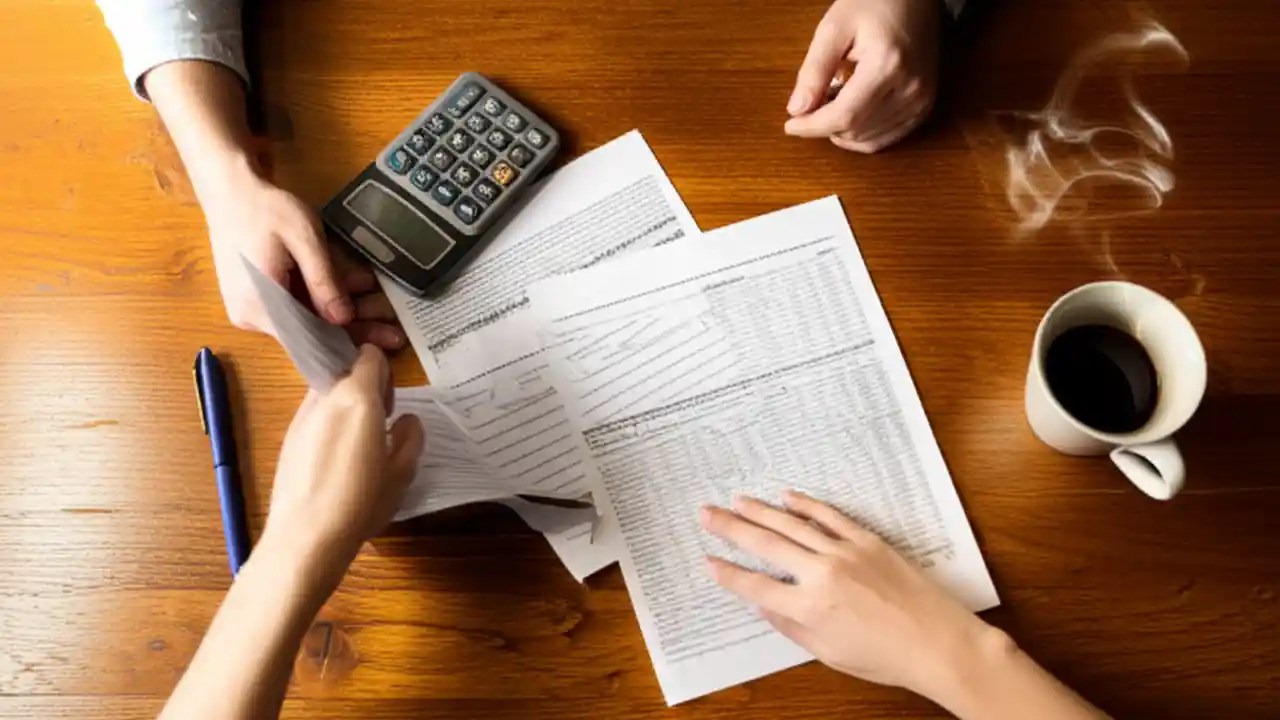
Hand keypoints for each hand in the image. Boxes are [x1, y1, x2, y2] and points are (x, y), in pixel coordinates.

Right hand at [202, 167, 405, 348]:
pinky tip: (353, 290)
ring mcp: (249, 312)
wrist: (229, 193)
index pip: (311, 341)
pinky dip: (322, 303)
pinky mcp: (253, 303)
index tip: (380, 351)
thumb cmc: (266, 209)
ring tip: (382, 308)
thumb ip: (323, 280)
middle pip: (312, 334)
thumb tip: (343, 320)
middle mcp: (251, 317)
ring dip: (343, 315)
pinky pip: (294, 311)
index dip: (348, 347)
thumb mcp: (304, 238)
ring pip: (306, 323)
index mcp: (262, 304)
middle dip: (354, 332)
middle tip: (394, 335)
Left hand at [263, 345, 424, 580]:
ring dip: (347, 405)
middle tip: (380, 421)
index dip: (385, 372)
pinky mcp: (289, 437)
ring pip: (329, 392)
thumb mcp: (402, 472)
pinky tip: (337, 459)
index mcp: (357, 398)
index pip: (369, 355)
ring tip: (359, 443)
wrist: (305, 537)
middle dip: (366, 386)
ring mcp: (302, 416)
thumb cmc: (361, 502)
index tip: (392, 402)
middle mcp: (325, 397)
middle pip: (346, 369)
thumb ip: (410, 437)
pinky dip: (329, 423)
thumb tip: (406, 420)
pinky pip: (315, 414)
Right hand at [700, 490, 998, 698]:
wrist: (938, 642)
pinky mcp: (867, 541)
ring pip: (792, 524)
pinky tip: (787, 496)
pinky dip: (807, 504)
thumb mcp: (829, 653)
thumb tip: (765, 605)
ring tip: (736, 501)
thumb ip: (792, 626)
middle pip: (765, 545)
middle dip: (731, 529)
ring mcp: (845, 552)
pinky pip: (830, 516)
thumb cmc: (886, 657)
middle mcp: (822, 574)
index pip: (755, 586)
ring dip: (760, 511)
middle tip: (706, 513)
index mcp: (809, 608)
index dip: (728, 573)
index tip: (708, 560)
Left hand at [786, 0, 941, 152]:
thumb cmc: (874, 3)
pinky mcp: (925, 106)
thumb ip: (814, 70)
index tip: (790, 125)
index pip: (844, 116)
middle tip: (811, 105)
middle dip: (825, 126)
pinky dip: (862, 135)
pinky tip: (850, 114)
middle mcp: (911, 88)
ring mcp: (922, 100)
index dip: (812, 126)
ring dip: (843, 131)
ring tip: (832, 102)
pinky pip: (887, 138)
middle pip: (856, 131)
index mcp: (887, 64)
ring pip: (870, 140)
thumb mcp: (834, 28)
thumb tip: (796, 110)